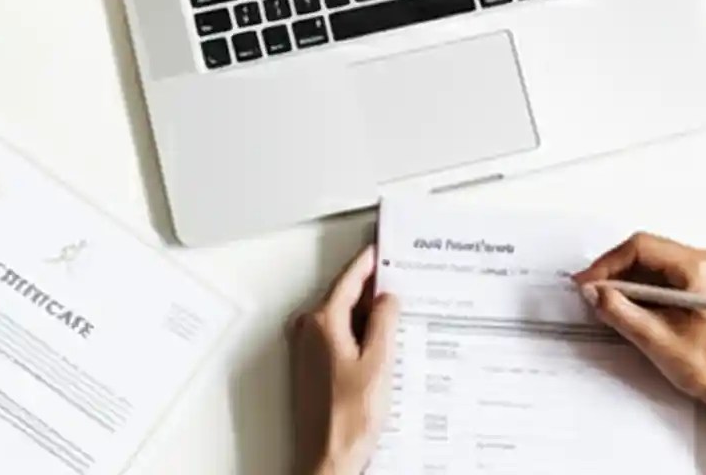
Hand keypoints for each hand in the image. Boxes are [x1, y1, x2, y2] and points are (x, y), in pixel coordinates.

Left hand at [288, 246, 399, 474]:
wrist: (328, 457)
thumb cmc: (348, 419)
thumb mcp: (379, 362)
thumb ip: (384, 322)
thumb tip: (387, 299)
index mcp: (323, 323)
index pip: (349, 280)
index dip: (369, 263)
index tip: (382, 250)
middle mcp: (308, 331)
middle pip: (344, 297)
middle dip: (372, 290)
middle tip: (399, 281)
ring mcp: (307, 349)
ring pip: (342, 318)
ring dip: (366, 315)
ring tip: (396, 316)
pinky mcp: (311, 367)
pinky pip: (337, 337)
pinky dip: (358, 334)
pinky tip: (379, 344)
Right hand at [573, 233, 705, 404]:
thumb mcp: (657, 339)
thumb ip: (620, 312)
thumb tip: (592, 291)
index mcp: (698, 268)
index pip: (641, 247)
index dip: (608, 263)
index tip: (588, 283)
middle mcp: (703, 262)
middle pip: (645, 251)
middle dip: (614, 271)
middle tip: (591, 292)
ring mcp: (703, 273)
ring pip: (651, 263)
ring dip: (626, 281)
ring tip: (606, 302)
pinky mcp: (699, 286)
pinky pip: (661, 276)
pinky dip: (640, 289)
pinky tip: (628, 308)